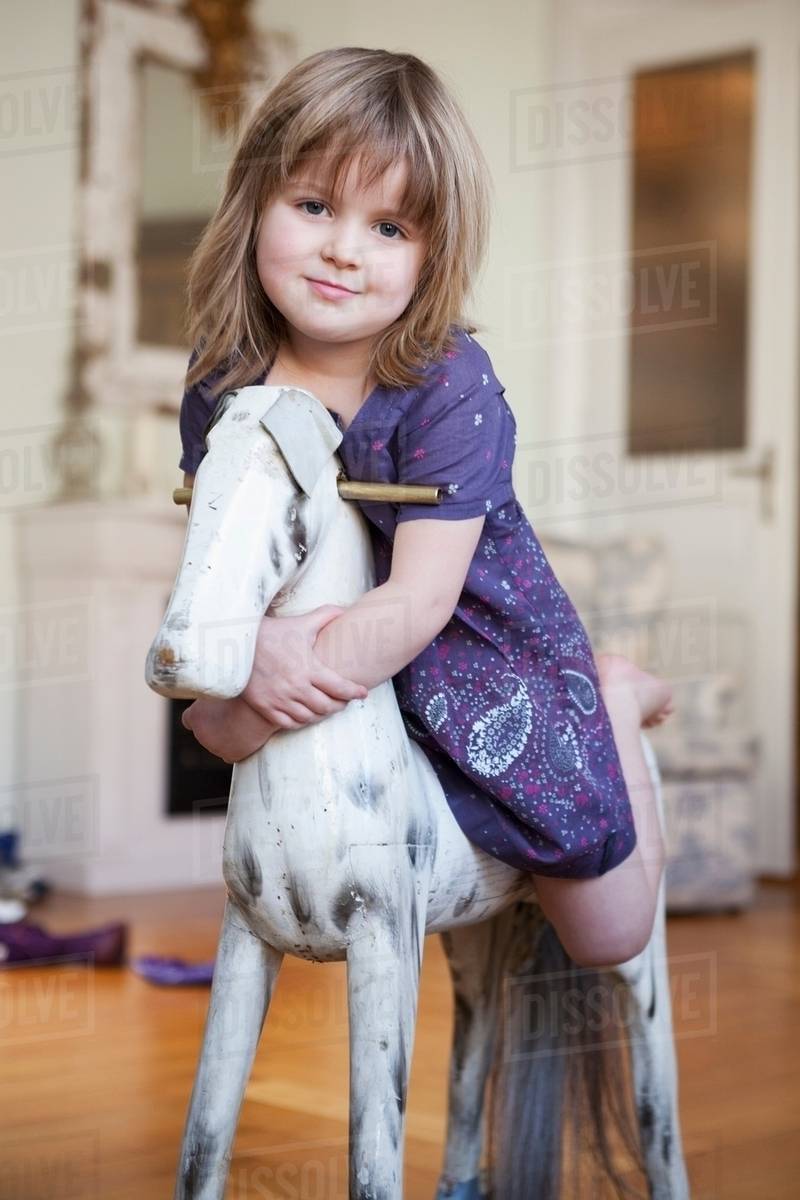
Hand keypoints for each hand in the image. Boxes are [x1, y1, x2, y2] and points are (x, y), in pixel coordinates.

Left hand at [181, 697, 277, 763]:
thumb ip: (213, 694)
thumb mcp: (221, 686)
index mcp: (194, 716)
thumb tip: (214, 692)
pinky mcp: (231, 756)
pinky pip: (231, 755)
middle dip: (218, 726)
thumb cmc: (242, 690)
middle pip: (207, 732)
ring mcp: (215, 748)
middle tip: (234, 714)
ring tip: (245, 723)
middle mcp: (201, 735)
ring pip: (220, 745)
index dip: (202, 716)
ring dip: (229, 737)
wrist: (261, 706)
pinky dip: (238, 749)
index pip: (189, 720)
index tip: (212, 711)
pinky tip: (247, 737)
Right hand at [241, 605, 367, 729]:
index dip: (355, 692)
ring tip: (327, 708)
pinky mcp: (265, 707)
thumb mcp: (301, 624)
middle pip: (327, 706)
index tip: (363, 693)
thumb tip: (346, 609)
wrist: (238, 644)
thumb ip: (325, 616)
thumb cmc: (273, 633)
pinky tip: (306, 714)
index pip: (340, 687)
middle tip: (344, 701)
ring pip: (309, 717)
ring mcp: (279, 699)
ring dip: (322, 714)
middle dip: (340, 705)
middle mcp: (296, 687)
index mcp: (308, 668)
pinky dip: (301, 722)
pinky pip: (289, 723)